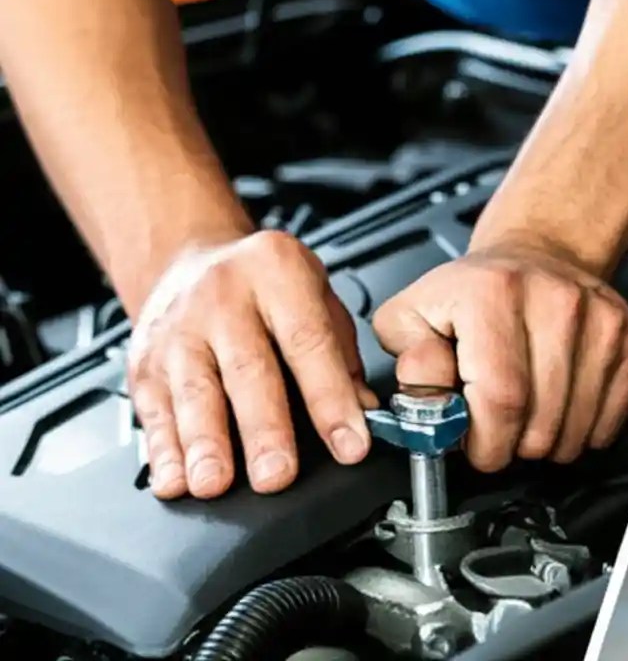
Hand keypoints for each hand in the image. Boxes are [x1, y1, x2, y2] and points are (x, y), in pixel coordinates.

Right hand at [126, 230, 377, 499]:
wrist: (190, 261)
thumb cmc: (263, 286)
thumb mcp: (315, 296)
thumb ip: (342, 355)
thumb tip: (365, 412)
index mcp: (277, 272)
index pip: (309, 342)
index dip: (330, 399)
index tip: (349, 445)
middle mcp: (224, 296)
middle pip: (248, 371)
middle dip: (264, 430)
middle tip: (277, 475)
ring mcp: (178, 329)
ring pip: (195, 392)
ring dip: (205, 445)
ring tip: (216, 483)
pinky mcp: (144, 360)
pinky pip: (154, 410)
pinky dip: (163, 451)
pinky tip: (174, 479)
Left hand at [371, 239, 627, 472]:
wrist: (539, 256)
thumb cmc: (474, 294)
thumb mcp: (411, 317)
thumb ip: (411, 367)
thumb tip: (429, 409)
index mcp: (494, 294)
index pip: (500, 399)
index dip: (486, 443)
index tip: (476, 445)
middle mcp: (555, 301)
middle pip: (541, 422)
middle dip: (513, 446)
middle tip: (498, 428)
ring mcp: (602, 320)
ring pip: (576, 429)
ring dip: (547, 443)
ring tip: (527, 415)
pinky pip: (610, 421)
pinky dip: (583, 432)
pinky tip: (561, 408)